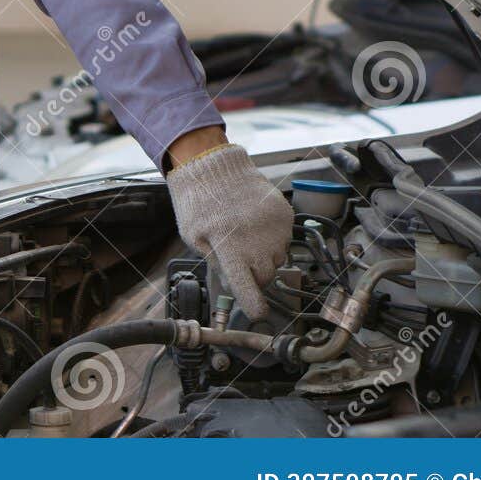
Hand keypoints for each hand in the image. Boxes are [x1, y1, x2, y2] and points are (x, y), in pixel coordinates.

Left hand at [165, 138, 292, 320]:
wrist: (214, 167)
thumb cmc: (199, 202)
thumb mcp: (195, 238)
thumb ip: (216, 263)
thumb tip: (233, 285)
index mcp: (231, 250)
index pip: (249, 290)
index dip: (255, 306)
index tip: (258, 313)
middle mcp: (257, 242)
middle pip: (266, 277)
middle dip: (255, 275)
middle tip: (241, 259)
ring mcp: (274, 228)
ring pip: (277, 259)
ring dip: (265, 256)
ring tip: (247, 236)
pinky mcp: (284, 216)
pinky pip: (285, 239)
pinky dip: (273, 238)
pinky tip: (256, 224)